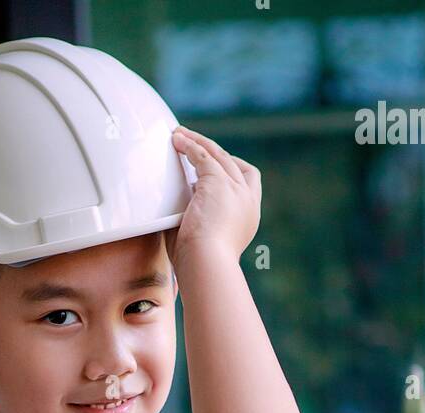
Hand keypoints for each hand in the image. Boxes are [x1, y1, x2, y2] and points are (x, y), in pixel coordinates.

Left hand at [167, 125, 261, 269]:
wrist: (207, 265)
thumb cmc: (198, 265)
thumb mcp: (202, 241)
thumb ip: (196, 223)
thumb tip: (177, 214)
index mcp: (248, 218)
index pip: (248, 184)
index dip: (232, 172)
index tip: (213, 170)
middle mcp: (247, 200)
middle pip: (234, 165)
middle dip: (213, 153)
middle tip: (193, 146)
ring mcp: (235, 189)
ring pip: (218, 155)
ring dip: (198, 143)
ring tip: (180, 136)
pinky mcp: (218, 182)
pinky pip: (202, 156)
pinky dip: (189, 146)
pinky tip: (176, 140)